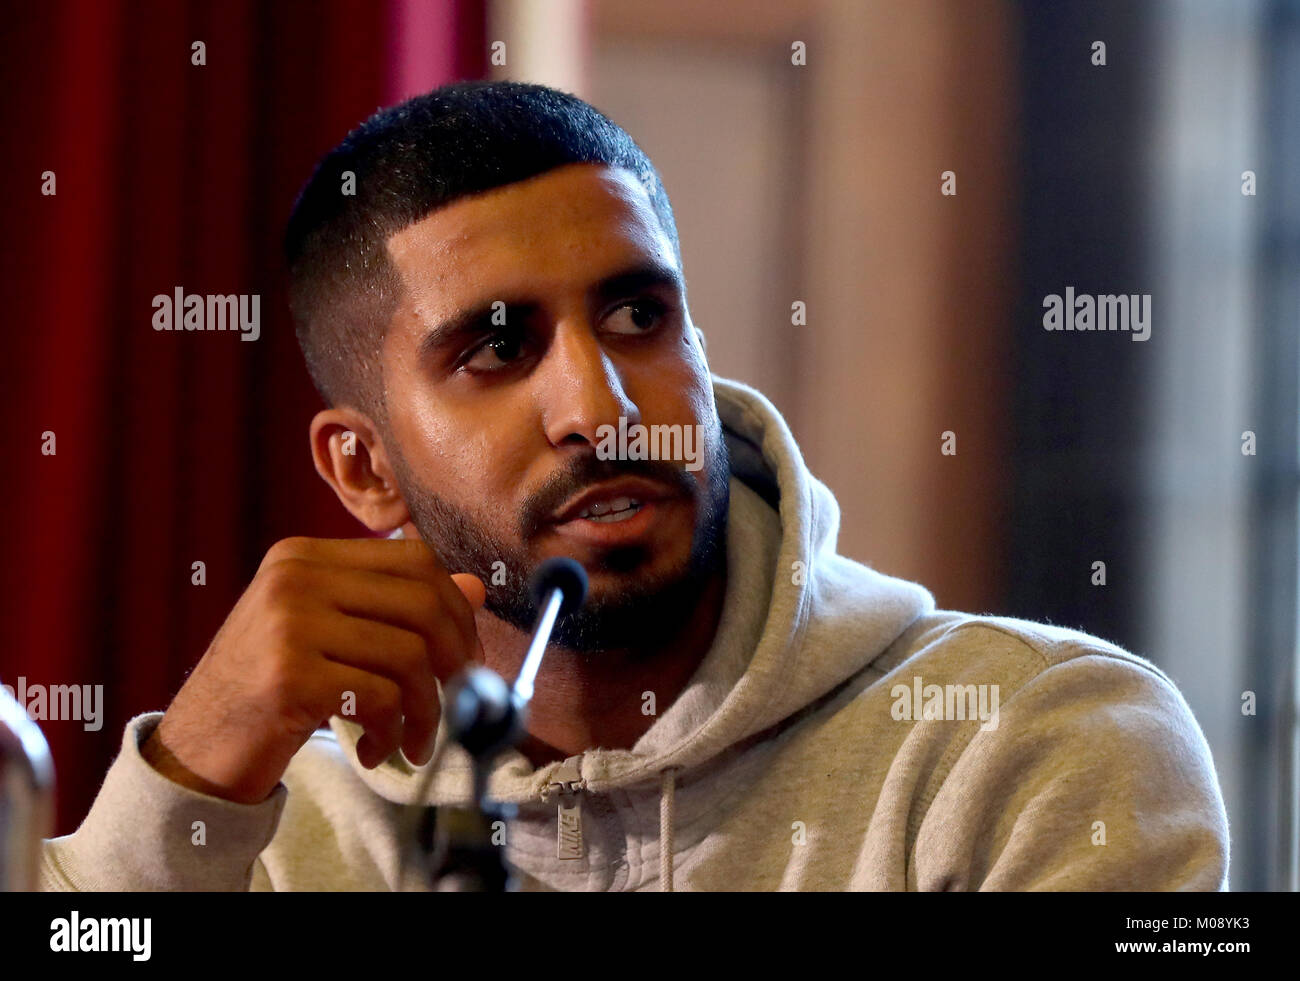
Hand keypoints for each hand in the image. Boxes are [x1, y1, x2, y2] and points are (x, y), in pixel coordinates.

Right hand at [141, 536, 485, 803]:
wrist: (193, 752)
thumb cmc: (267, 692)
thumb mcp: (329, 637)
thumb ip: (394, 609)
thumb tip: (475, 588)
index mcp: (305, 556)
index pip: (415, 561)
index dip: (456, 608)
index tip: (466, 656)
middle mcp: (295, 578)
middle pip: (422, 604)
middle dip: (456, 661)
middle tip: (457, 702)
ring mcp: (288, 624)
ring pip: (409, 656)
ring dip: (426, 710)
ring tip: (412, 739)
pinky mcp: (289, 676)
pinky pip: (381, 697)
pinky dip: (392, 732)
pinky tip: (375, 751)